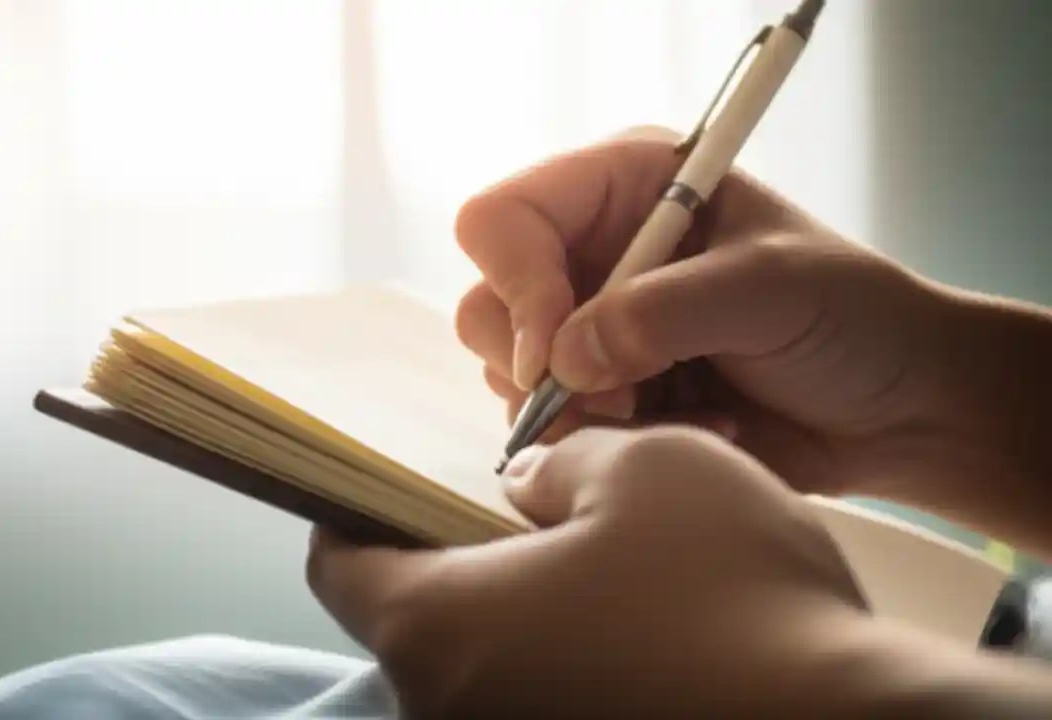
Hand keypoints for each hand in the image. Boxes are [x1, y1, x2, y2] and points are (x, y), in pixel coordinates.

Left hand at [308, 426, 881, 717]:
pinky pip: (534, 700)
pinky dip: (560, 660)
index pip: (338, 563)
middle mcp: (449, 713)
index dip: (359, 506)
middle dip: (455, 554)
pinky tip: (632, 626)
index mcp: (437, 628)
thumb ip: (557, 467)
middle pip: (412, 615)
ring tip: (591, 561)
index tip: (396, 477)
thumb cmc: (733, 591)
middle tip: (519, 507)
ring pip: (480, 664)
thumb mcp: (645, 468)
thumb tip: (525, 490)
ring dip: (517, 610)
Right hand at [453, 126, 971, 501]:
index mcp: (624, 188)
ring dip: (584, 411)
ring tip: (674, 409)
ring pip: (511, 378)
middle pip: (486, 304)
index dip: (516, 283)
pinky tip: (694, 429)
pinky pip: (557, 430)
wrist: (898, 410)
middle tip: (624, 395)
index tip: (553, 350)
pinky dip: (614, 444)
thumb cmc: (854, 320)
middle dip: (541, 364)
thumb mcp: (770, 290)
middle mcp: (593, 254)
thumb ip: (662, 313)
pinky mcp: (607, 396)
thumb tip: (562, 359)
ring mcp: (594, 329)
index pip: (504, 219)